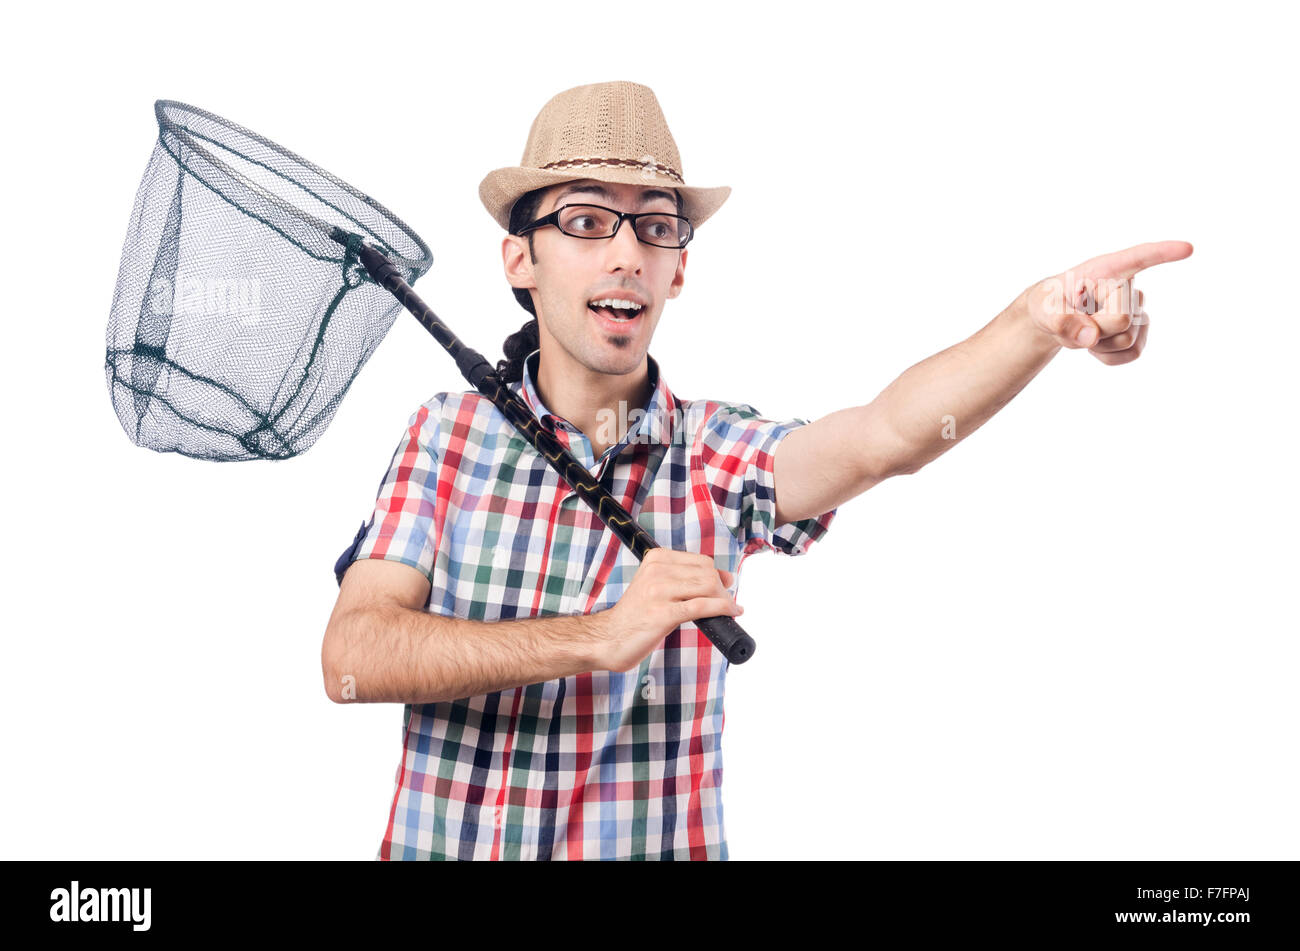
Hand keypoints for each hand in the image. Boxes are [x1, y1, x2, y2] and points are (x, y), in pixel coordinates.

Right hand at [589, 548, 741, 672]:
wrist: (608, 638)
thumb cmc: (635, 616)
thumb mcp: (657, 587)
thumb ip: (686, 579)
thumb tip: (726, 576)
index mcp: (656, 559)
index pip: (701, 561)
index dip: (718, 576)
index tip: (725, 588)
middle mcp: (657, 571)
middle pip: (707, 573)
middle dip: (723, 590)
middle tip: (726, 605)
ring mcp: (659, 592)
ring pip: (707, 588)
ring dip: (725, 601)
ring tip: (728, 611)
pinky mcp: (663, 613)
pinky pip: (702, 607)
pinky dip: (722, 609)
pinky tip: (731, 613)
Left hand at [1023, 241, 1192, 364]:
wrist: (1055, 319)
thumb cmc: (1049, 305)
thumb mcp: (1043, 310)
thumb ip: (1060, 321)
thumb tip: (1091, 338)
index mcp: (1105, 269)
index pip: (1137, 258)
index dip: (1162, 253)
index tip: (1187, 247)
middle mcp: (1128, 286)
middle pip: (1120, 320)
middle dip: (1094, 328)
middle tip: (1076, 318)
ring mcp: (1137, 310)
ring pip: (1126, 340)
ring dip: (1099, 344)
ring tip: (1085, 328)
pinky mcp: (1140, 332)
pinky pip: (1132, 353)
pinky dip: (1108, 357)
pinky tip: (1096, 344)